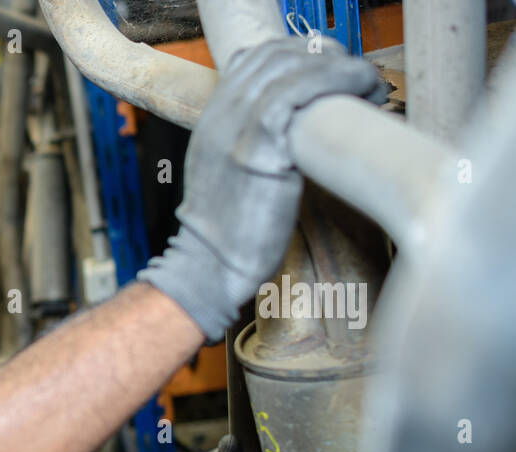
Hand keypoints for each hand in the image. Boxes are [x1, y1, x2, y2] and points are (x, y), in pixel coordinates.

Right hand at [137, 37, 382, 341]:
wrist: (210, 268)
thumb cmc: (229, 235)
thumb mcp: (228, 177)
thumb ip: (249, 145)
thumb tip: (297, 129)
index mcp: (211, 120)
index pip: (252, 59)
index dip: (298, 54)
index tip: (333, 69)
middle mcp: (219, 117)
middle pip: (273, 56)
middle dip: (325, 55)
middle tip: (358, 76)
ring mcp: (235, 130)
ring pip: (290, 69)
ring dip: (340, 67)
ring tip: (370, 84)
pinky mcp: (257, 149)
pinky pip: (297, 93)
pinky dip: (337, 81)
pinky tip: (362, 91)